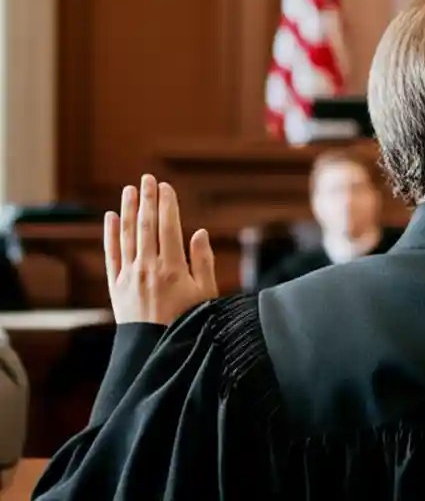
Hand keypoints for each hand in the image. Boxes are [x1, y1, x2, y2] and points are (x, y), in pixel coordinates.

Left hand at [104, 175, 217, 324]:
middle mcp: (148, 268)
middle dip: (147, 200)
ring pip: (126, 235)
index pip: (168, 227)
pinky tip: (111, 217)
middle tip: (148, 179)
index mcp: (173, 269)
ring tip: (130, 190)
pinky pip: (111, 255)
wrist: (156, 352)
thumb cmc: (188, 324)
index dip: (167, 205)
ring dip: (128, 210)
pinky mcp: (116, 287)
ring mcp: (129, 276)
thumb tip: (199, 232)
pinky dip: (110, 234)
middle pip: (146, 226)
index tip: (166, 187)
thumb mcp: (206, 295)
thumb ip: (203, 262)